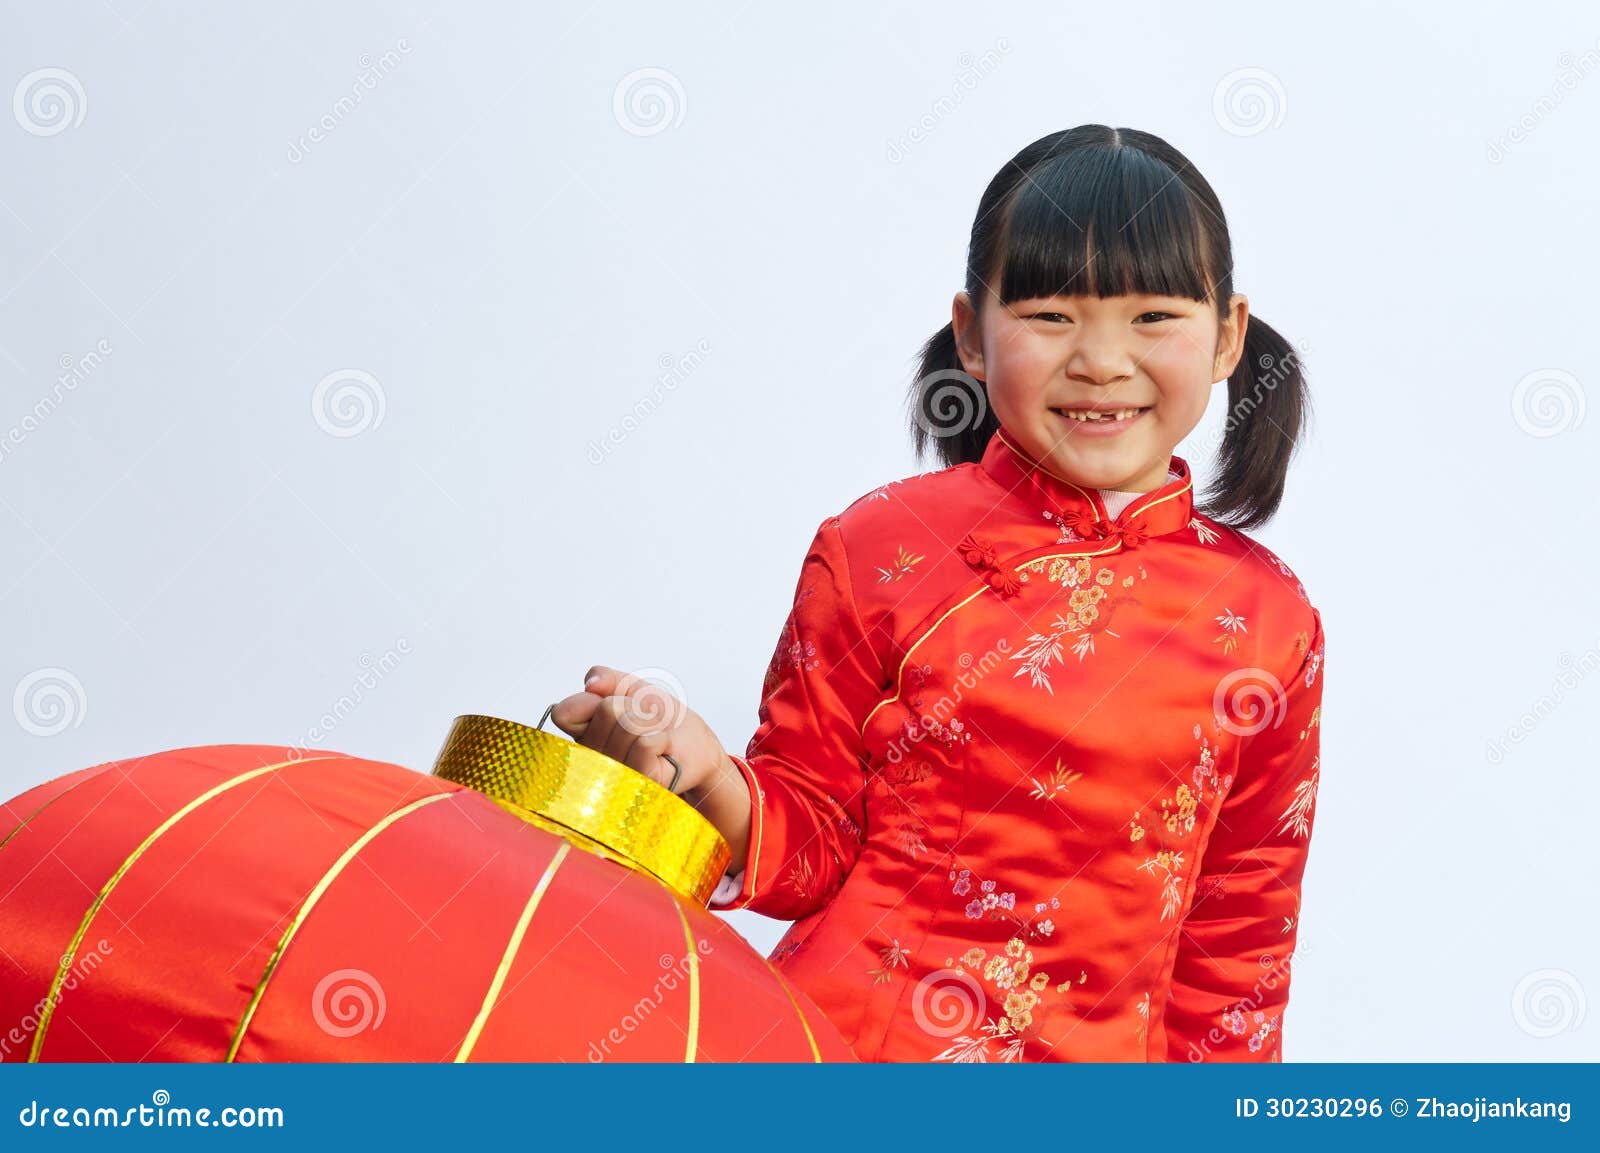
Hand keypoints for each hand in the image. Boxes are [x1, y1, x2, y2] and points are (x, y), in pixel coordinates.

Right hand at [548, 665, 724, 795]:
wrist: (694, 745)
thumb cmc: (661, 720)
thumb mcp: (631, 689)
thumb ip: (606, 679)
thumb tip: (591, 683)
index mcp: (581, 737)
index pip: (564, 713)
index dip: (594, 700)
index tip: (618, 705)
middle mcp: (591, 761)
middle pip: (606, 710)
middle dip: (634, 707)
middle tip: (646, 722)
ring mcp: (613, 776)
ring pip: (627, 725)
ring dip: (652, 722)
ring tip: (656, 736)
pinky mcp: (638, 784)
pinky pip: (646, 743)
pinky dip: (662, 737)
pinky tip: (663, 750)